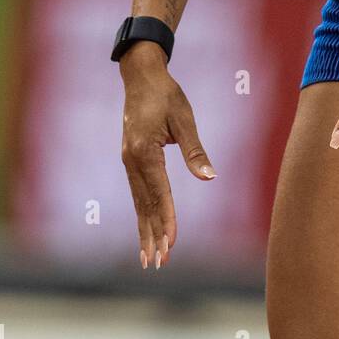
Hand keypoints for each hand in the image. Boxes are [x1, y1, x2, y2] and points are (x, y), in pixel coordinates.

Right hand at [120, 42, 216, 269]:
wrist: (141, 75)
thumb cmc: (166, 94)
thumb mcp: (184, 119)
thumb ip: (195, 150)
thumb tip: (210, 177)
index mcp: (145, 151)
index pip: (159, 192)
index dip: (167, 218)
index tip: (172, 242)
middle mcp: (131, 160)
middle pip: (145, 204)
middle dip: (153, 234)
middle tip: (159, 263)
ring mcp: (128, 161)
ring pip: (138, 202)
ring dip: (144, 230)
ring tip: (149, 257)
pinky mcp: (130, 160)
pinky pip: (137, 193)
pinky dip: (141, 213)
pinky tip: (145, 229)